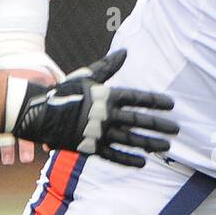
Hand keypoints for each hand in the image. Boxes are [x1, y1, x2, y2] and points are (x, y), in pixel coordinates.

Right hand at [6, 49, 177, 166]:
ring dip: (150, 144)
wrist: (39, 114)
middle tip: (177, 130)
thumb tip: (125, 51)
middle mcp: (106, 115)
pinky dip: (128, 160)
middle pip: (139, 121)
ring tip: (166, 146)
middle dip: (160, 125)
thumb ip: (108, 67)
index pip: (137, 98)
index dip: (156, 102)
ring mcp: (99, 133)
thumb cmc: (64, 92)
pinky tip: (143, 163)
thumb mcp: (86, 76)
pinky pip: (113, 156)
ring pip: (131, 140)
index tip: (172, 105)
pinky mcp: (91, 148)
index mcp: (106, 96)